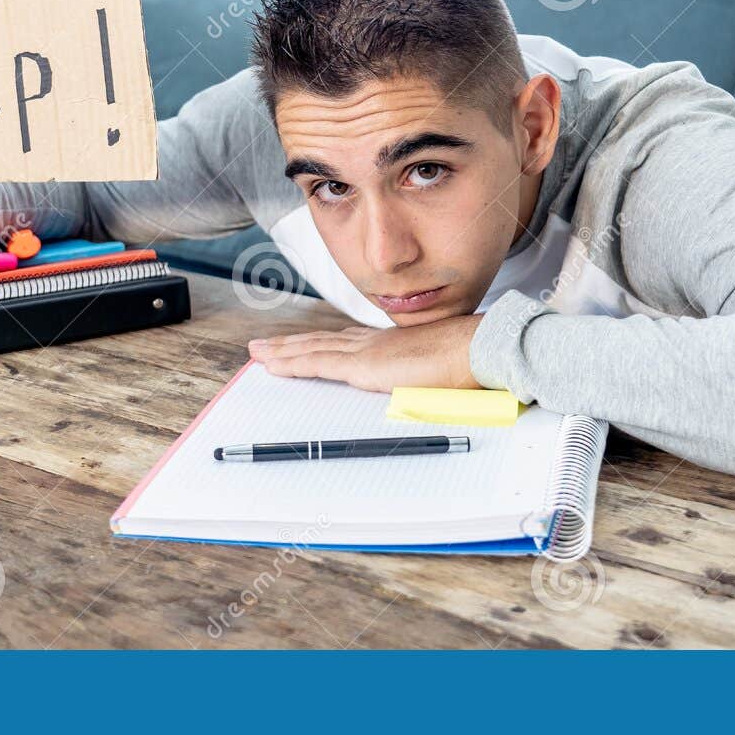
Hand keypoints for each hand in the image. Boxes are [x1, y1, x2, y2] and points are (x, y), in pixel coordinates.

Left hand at [247, 314, 484, 391]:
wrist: (476, 349)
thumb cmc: (468, 363)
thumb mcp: (439, 373)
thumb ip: (421, 382)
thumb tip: (420, 394)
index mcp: (390, 345)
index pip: (344, 343)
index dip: (319, 343)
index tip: (301, 344)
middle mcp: (373, 342)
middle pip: (321, 341)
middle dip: (290, 344)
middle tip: (263, 345)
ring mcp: (365, 351)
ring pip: (311, 349)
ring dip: (281, 352)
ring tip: (258, 352)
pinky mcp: (362, 364)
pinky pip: (316, 363)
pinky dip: (290, 363)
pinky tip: (271, 364)